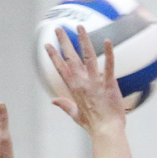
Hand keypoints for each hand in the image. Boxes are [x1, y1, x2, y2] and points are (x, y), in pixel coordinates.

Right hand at [43, 25, 129, 156]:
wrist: (107, 130)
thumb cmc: (93, 125)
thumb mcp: (75, 115)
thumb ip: (64, 105)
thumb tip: (53, 101)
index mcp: (73, 88)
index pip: (60, 68)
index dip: (53, 56)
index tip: (47, 45)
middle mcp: (82, 82)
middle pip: (70, 58)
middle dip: (63, 42)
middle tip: (58, 28)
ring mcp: (95, 82)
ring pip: (88, 56)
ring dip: (83, 40)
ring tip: (79, 27)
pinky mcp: (109, 83)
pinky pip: (109, 65)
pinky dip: (109, 53)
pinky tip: (108, 40)